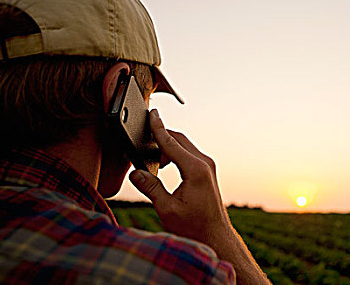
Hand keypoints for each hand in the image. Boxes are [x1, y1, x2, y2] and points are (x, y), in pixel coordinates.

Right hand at [129, 109, 270, 283]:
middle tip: (144, 138)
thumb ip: (151, 188)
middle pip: (179, 140)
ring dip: (168, 147)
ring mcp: (208, 167)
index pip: (172, 142)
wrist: (215, 236)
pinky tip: (164, 165)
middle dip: (161, 137)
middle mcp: (204, 164)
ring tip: (153, 161)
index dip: (158, 128)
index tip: (152, 114)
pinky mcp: (208, 172)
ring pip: (185, 146)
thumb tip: (135, 173)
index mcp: (195, 170)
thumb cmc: (193, 227)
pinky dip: (175, 154)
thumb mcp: (167, 209)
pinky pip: (189, 154)